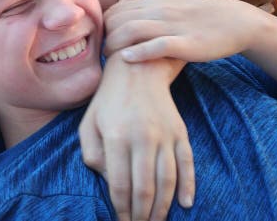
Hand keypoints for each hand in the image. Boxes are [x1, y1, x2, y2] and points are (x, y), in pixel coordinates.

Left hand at [79, 54, 194, 220]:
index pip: (119, 183)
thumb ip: (91, 154)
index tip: (121, 220)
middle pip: (145, 187)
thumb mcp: (88, 123)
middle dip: (142, 213)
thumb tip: (108, 181)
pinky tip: (185, 204)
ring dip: (163, 207)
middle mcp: (142, 137)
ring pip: (167, 180)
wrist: (138, 70)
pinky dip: (188, 186)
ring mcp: (164, 135)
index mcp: (116, 136)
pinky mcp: (180, 132)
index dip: (121, 207)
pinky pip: (187, 164)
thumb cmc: (107, 101)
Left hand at [104, 0, 254, 62]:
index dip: (104, 25)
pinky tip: (128, 59)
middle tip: (101, 51)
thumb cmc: (198, 11)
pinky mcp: (186, 42)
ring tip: (108, 56)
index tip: (103, 38)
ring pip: (133, 30)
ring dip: (115, 44)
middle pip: (119, 19)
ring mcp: (173, 25)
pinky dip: (140, 52)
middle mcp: (160, 9)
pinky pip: (157, 46)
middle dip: (105, 35)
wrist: (235, 21)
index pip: (116, 9)